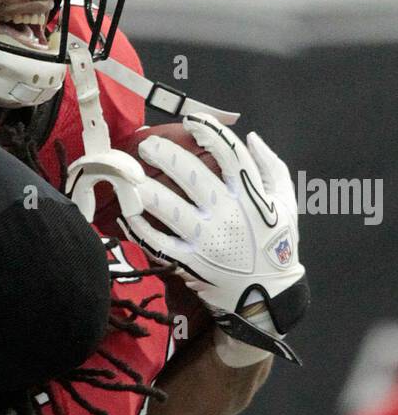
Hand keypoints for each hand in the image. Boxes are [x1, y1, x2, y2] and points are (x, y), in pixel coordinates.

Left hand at [123, 115, 307, 362]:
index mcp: (252, 197)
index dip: (209, 132)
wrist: (267, 294)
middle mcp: (228, 215)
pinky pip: (158, 242)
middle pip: (193, 176)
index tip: (192, 121)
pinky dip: (139, 227)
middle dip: (166, 154)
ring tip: (130, 175)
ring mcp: (207, 241)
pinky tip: (127, 212)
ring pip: (170, 209)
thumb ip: (272, 167)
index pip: (230, 154)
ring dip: (147, 189)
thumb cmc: (275, 244)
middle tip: (146, 144)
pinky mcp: (189, 263)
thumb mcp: (286, 203)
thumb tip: (251, 136)